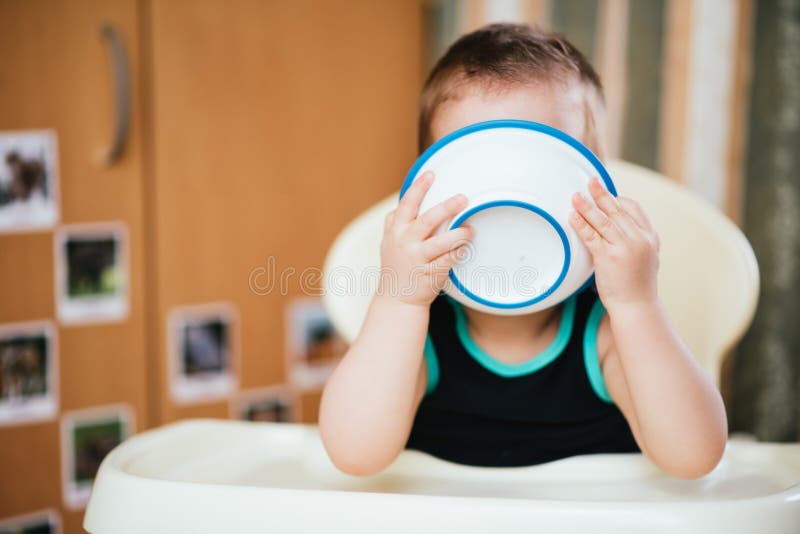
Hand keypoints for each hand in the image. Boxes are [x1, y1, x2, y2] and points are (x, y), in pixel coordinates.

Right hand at [379, 171, 472, 306]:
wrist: (396, 299)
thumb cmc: (397, 267)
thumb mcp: (388, 242)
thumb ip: (393, 223)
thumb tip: (398, 203)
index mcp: (396, 231)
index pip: (407, 204)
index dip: (418, 188)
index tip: (431, 174)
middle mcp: (405, 242)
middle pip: (427, 220)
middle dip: (446, 207)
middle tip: (463, 198)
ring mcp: (417, 259)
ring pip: (440, 242)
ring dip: (458, 233)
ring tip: (470, 228)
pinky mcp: (429, 273)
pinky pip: (448, 260)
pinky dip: (458, 252)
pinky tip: (465, 247)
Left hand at [569, 177, 659, 310]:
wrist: (637, 307)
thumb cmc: (637, 285)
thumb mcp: (645, 258)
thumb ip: (636, 241)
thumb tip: (620, 228)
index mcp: (650, 237)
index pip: (634, 209)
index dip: (618, 199)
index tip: (606, 194)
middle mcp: (639, 239)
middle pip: (617, 210)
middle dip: (602, 194)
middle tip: (591, 180)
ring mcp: (624, 248)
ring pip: (602, 221)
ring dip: (587, 206)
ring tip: (575, 196)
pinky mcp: (608, 257)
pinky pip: (591, 236)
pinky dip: (580, 224)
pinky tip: (572, 217)